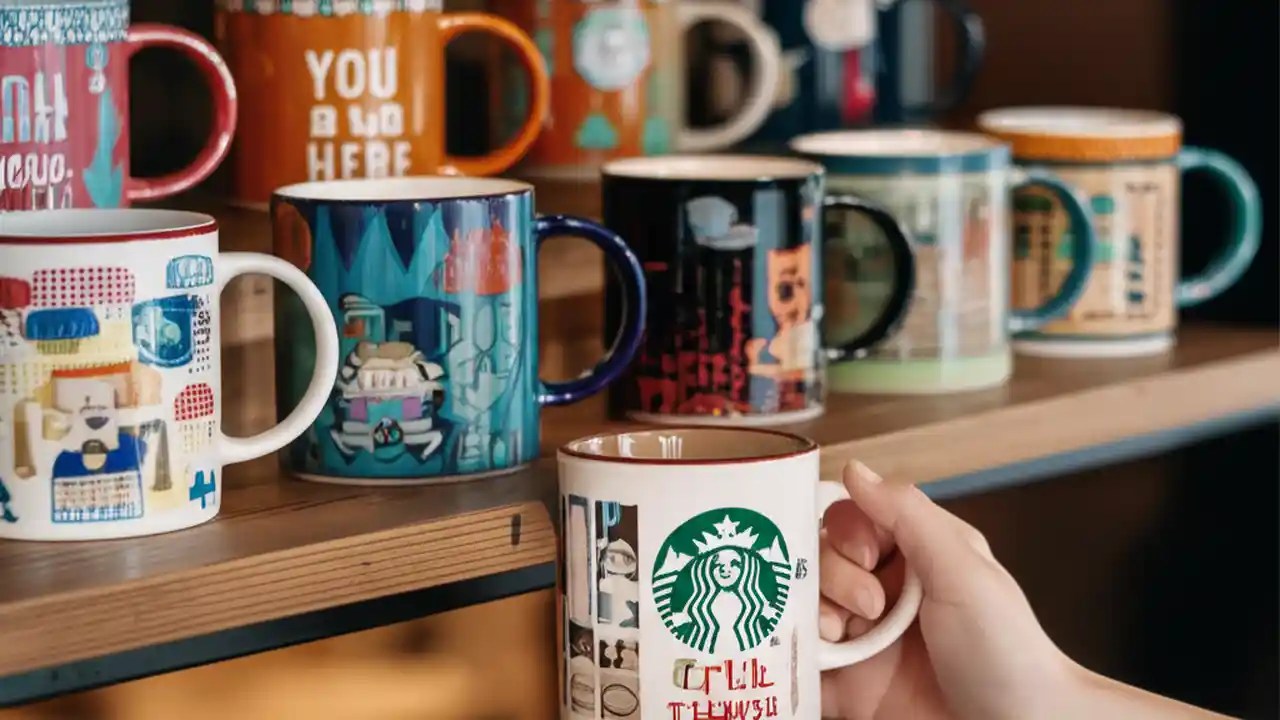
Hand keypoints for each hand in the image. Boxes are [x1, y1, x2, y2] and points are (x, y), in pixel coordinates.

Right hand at [819, 462, 1076, 719]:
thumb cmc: (1008, 653)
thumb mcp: (963, 571)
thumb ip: (907, 515)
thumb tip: (854, 469)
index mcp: (912, 556)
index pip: (851, 520)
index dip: (847, 531)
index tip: (867, 554)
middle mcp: (881, 593)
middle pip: (818, 561)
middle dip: (833, 577)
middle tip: (871, 608)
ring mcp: (862, 642)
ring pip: (800, 608)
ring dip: (812, 616)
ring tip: (844, 640)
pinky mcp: (846, 688)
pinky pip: (799, 667)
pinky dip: (790, 660)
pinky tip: (804, 659)